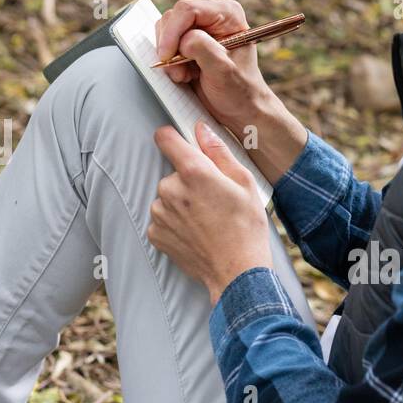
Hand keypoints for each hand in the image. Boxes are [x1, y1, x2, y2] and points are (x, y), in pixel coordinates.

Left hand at [148, 120, 272, 304]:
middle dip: (188, 180)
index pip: (166, 138)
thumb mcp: (244, 183)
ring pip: (167, 196)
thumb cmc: (246, 228)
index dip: (173, 138)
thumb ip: (219, 152)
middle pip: (172, 173)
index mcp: (194, 172)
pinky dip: (175, 222)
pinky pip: (162, 218)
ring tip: (206, 219)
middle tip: (212, 199)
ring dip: (181, 203)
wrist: (236, 273)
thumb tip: (201, 130)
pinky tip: (196, 232)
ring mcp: (160, 213)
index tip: (179, 144)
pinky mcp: (156, 233)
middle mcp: (171, 190)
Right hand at [155, 0, 269, 140]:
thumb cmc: (239, 91)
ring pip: (166, 29)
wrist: (239, 109)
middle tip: (180, 72)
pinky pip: (166, 42)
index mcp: (228, 14)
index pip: (188, 10)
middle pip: (173, 18)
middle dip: (170, 47)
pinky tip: (184, 74)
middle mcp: (213, 15)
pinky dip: (169, 60)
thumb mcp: (223, 70)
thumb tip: (183, 40)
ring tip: (185, 75)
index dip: (172, 32)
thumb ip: (203, 49)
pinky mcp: (188, 40)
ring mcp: (199, 27)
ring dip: (169, 56)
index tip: (166, 56)